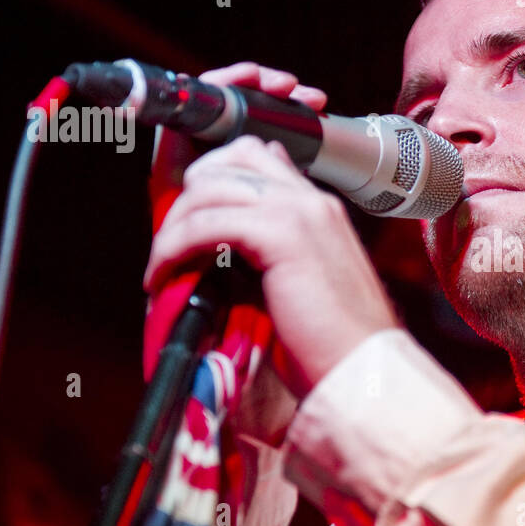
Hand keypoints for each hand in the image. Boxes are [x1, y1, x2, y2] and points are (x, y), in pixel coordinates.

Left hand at [144, 62, 400, 437]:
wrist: (364, 369)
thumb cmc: (331, 343)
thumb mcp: (296, 284)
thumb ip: (265, 254)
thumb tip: (222, 242)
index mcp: (318, 208)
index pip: (257, 155)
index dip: (213, 177)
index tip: (187, 218)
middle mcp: (310, 199)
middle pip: (230, 158)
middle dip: (187, 194)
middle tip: (169, 241)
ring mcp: (299, 211)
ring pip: (211, 187)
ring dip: (173, 224)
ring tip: (160, 265)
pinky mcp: (282, 235)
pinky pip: (206, 222)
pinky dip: (173, 247)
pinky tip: (164, 275)